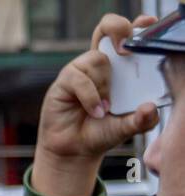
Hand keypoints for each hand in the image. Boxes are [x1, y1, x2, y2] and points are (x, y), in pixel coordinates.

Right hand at [32, 13, 159, 195]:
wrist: (75, 151)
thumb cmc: (101, 133)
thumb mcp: (128, 126)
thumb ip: (142, 119)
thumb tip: (150, 108)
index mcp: (119, 66)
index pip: (128, 35)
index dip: (137, 26)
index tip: (146, 27)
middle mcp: (99, 64)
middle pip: (108, 27)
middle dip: (119, 30)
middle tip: (125, 51)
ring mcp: (80, 70)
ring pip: (97, 59)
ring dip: (104, 84)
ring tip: (105, 108)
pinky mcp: (64, 81)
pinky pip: (79, 78)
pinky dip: (90, 96)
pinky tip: (96, 111)